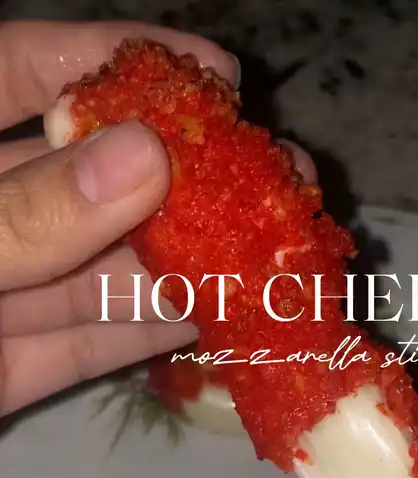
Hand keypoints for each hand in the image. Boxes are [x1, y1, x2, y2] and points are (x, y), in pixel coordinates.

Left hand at [0, 20, 315, 415]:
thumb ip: (26, 215)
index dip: (119, 62)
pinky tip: (225, 310)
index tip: (215, 73)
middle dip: (187, 174)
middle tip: (277, 173)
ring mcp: (0, 293)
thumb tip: (145, 158)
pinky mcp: (13, 366)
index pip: (24, 72)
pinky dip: (155, 328)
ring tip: (280, 245)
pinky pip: (92, 340)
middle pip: (91, 176)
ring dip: (194, 258)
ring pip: (105, 266)